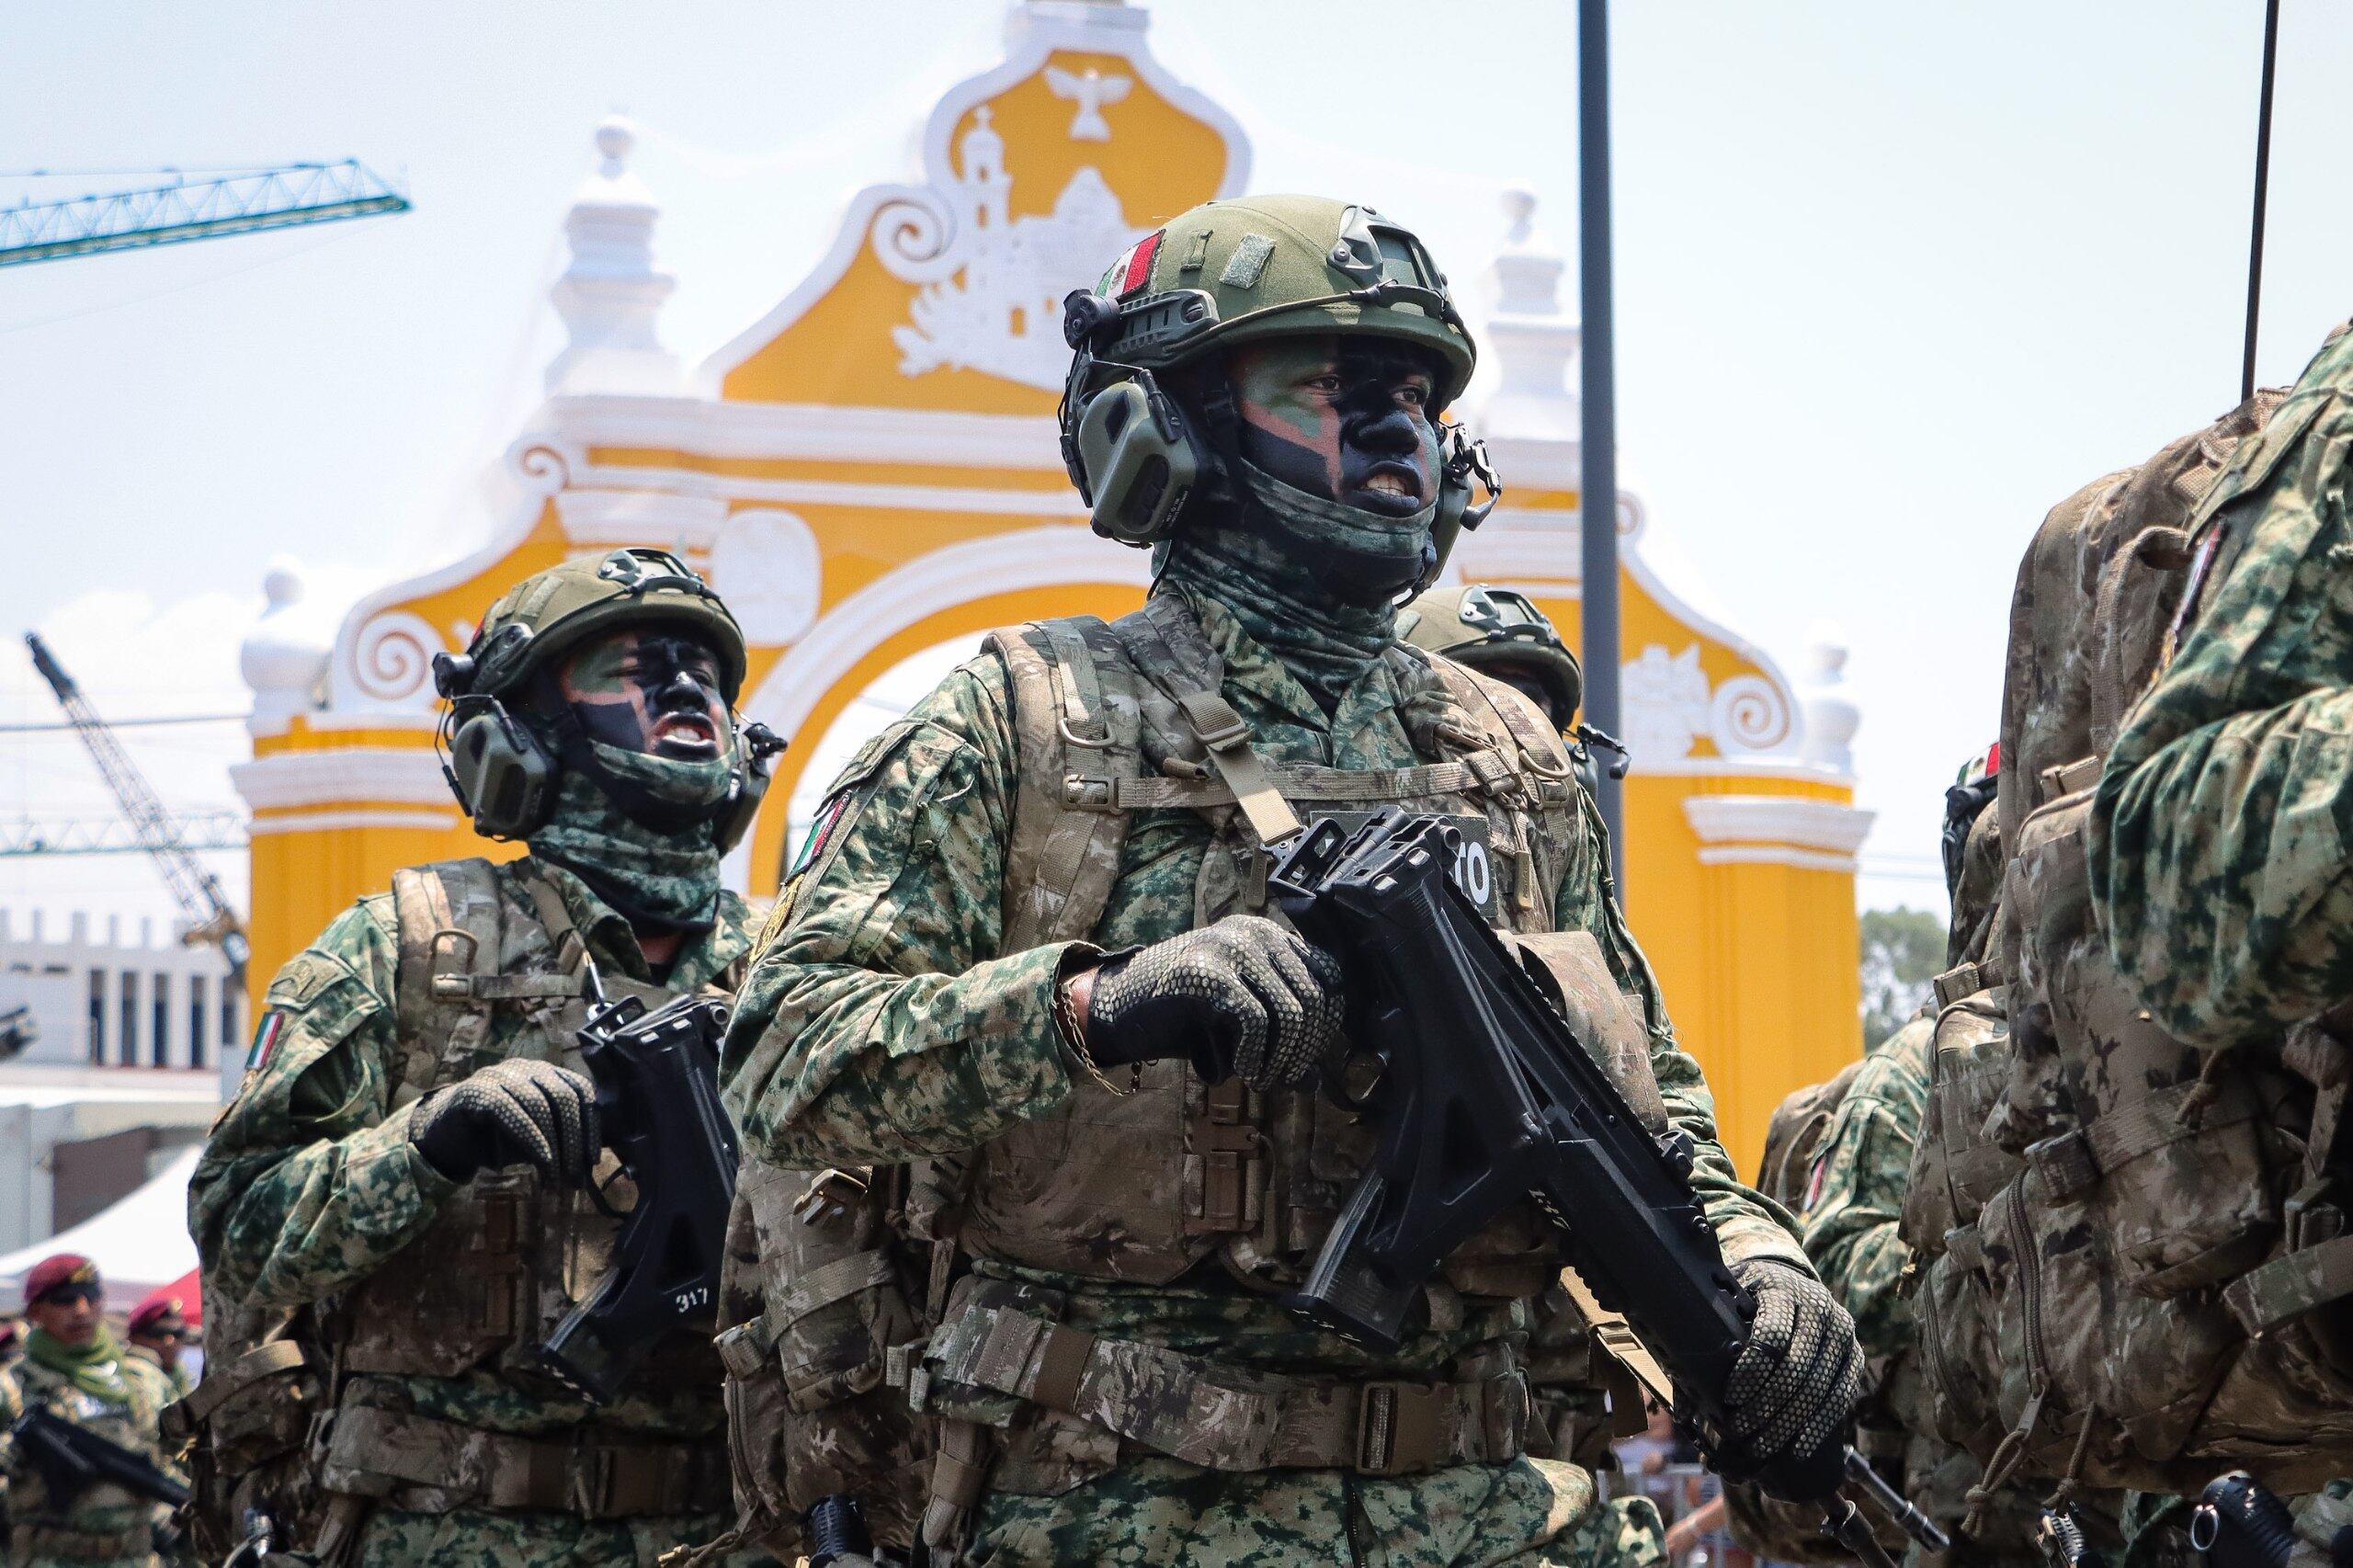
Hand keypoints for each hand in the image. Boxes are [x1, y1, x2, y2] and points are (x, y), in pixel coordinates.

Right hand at [409, 1058, 599, 1184]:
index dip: (591, 1125)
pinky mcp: (477, 1090)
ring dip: (554, 1145)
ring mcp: (500, 1075)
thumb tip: (588, 1163)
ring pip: (540, 1103)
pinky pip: (510, 1110)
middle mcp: (525, 1068)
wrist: (442, 1138)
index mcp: (545, 1073)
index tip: (592, 1161)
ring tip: (557, 1179)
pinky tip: (541, 1160)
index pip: (580, 1090)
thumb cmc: (494, 1139)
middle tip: (575, 1177)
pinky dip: (531, 1137)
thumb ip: (559, 1140)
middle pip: (564, 1096)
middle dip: (575, 1140)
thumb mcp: (534, 1138)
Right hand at [1081, 916, 1343, 1089]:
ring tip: (1260, 1079)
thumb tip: (1316, 1081)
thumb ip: (1278, 1043)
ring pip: (1293, 1013)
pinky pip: (1257, 1022)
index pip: (1330, 976)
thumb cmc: (1183, 1019)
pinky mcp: (1207, 972)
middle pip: (1316, 998)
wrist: (1115, 1009)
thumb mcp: (1238, 1027)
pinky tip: (1243, 1073)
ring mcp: (1229, 948)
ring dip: (1282, 1061)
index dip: (1326, 1026)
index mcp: (1268, 936)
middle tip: (1281, 1079)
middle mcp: (1254, 933)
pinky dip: (1257, 1058)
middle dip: (1304, 1050)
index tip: (1304, 1059)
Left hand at [1721, 1259, 1861, 1488]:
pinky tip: (1796, 1449)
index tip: (1730, 1399)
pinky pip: (1840, 1398)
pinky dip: (1816, 1427)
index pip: (1770, 1335)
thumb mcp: (1725, 1305)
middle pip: (1796, 1366)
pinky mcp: (1855, 1357)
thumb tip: (1682, 1409)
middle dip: (1767, 1405)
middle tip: (1740, 1432)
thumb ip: (1704, 1346)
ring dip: (1788, 1423)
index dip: (1751, 1371)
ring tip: (1760, 1446)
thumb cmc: (1749, 1299)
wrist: (1793, 1283)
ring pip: (1820, 1387)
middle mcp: (1820, 1308)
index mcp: (1782, 1289)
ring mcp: (1842, 1333)